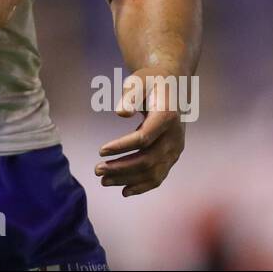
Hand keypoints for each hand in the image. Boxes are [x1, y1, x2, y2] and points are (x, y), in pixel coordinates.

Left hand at [95, 70, 187, 196]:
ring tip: (103, 180)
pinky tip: (124, 191)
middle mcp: (175, 136)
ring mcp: (176, 149)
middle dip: (121, 167)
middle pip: (148, 159)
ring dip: (128, 179)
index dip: (122, 146)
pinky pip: (160, 176)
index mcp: (167, 116)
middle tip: (97, 170)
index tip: (101, 150)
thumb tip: (121, 112)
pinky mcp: (173, 156)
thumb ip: (130, 94)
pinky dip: (143, 186)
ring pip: (153, 172)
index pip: (144, 138)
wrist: (171, 85)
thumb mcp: (138, 80)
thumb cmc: (150, 81)